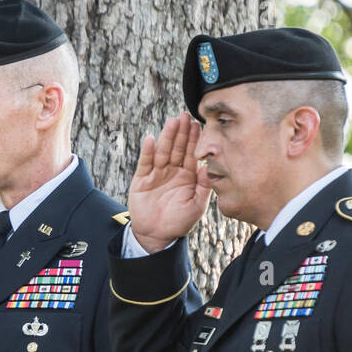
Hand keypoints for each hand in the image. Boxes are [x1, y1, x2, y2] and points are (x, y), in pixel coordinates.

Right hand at [126, 112, 211, 251]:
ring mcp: (156, 174)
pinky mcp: (142, 179)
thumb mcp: (196, 206)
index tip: (199, 125)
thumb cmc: (179, 223)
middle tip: (186, 116)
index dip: (195, 140)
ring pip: (162, 151)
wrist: (156, 236)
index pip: (191, 154)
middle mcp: (172, 172)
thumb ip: (204, 187)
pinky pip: (145, 163)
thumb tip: (209, 167)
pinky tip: (150, 139)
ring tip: (172, 122)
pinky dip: (147, 151)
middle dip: (182, 133)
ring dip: (167, 137)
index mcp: (187, 177)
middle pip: (177, 148)